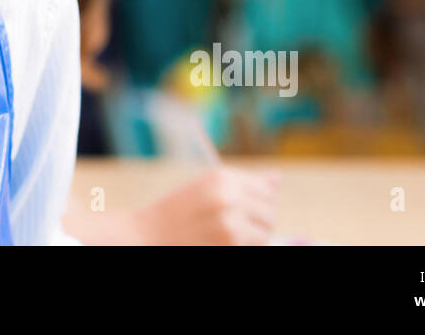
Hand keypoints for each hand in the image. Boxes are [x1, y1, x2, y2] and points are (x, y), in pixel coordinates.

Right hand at [131, 165, 280, 244]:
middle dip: (258, 223)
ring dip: (253, 239)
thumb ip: (244, 184)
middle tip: (233, 229)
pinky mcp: (230, 244)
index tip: (241, 212)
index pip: (266, 190)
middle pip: (269, 212)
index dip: (258, 203)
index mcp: (222, 177)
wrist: (147, 236)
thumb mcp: (207, 189)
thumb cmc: (177, 213)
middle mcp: (229, 196)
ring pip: (265, 233)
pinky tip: (224, 244)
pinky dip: (245, 247)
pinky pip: (255, 247)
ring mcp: (231, 223)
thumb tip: (277, 178)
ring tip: (228, 237)